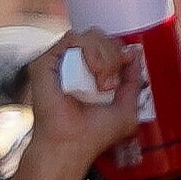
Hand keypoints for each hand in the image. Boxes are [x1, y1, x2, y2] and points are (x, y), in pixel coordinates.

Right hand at [19, 27, 144, 179]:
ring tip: (102, 83)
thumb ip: (133, 79)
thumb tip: (135, 53)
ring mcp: (58, 63)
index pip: (107, 44)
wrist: (72, 144)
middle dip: (114, 56)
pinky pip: (73, 39)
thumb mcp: (127, 106)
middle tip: (110, 84)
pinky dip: (90, 52)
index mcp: (89, 73)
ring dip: (105, 56)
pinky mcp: (45, 63)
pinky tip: (93, 73)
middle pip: (101, 36)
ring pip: (89, 35)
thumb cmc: (94, 133)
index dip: (120, 51)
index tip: (126, 67)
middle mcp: (72, 65)